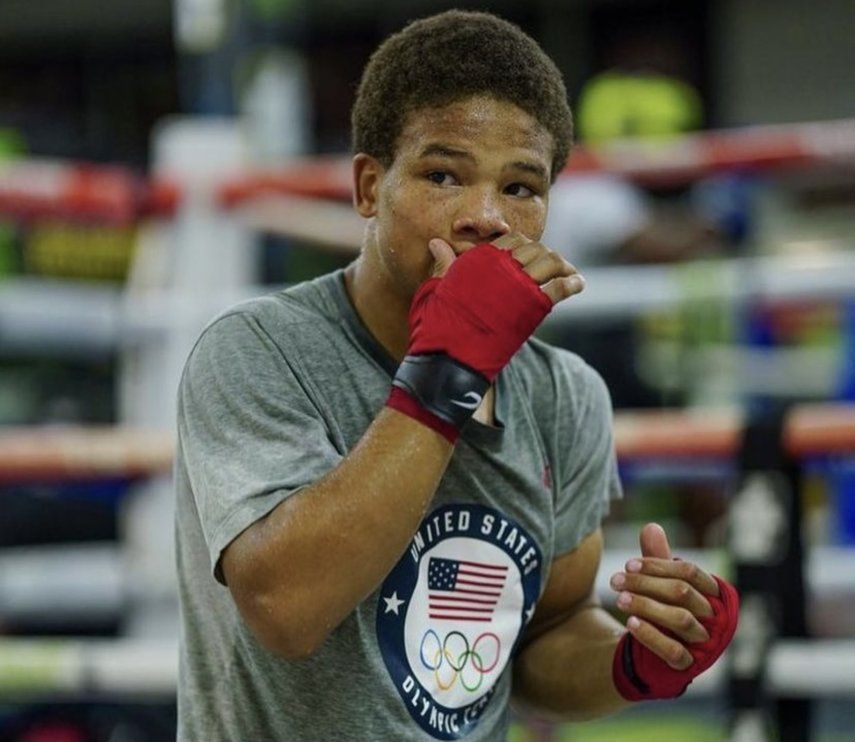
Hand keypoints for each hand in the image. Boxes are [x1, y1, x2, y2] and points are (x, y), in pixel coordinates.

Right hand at [388, 234, 584, 441]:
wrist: (448, 359)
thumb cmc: (436, 327)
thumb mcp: (435, 291)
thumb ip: (443, 265)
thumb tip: (436, 242)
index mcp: (478, 260)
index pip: (511, 241)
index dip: (524, 245)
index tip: (530, 253)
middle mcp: (500, 267)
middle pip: (535, 249)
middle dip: (546, 254)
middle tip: (553, 263)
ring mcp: (518, 286)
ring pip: (550, 262)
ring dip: (562, 265)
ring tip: (569, 272)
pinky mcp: (531, 307)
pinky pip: (559, 287)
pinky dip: (572, 283)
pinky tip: (579, 283)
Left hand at [611, 523, 717, 669]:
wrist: (653, 655)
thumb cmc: (663, 611)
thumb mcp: (659, 584)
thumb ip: (657, 558)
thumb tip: (651, 526)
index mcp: (712, 593)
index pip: (690, 572)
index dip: (658, 565)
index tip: (628, 564)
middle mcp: (714, 618)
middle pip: (682, 592)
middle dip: (646, 583)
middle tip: (615, 580)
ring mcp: (705, 643)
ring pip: (680, 619)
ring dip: (646, 606)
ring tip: (619, 599)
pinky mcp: (689, 666)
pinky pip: (674, 652)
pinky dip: (651, 636)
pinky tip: (630, 623)